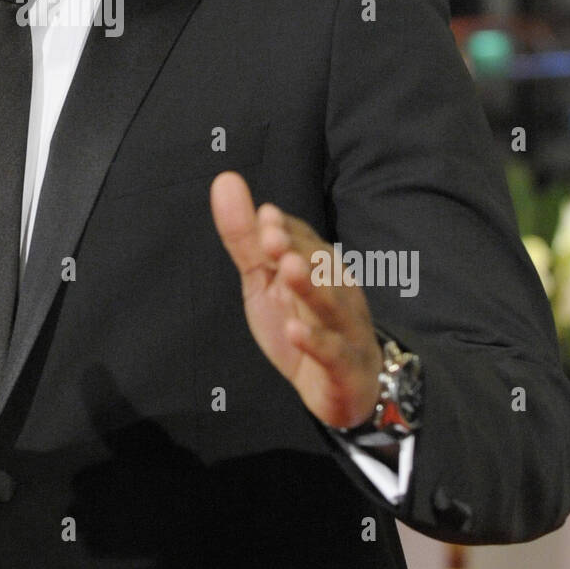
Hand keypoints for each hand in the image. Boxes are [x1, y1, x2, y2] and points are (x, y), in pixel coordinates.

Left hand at [209, 172, 381, 428]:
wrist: (341, 388)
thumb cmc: (302, 323)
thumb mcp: (264, 281)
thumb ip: (245, 237)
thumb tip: (224, 180)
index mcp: (319, 267)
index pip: (304, 241)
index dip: (286, 230)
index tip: (265, 216)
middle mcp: (336, 290)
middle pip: (319, 266)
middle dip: (297, 250)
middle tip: (271, 237)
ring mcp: (345, 328)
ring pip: (330, 304)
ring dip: (310, 286)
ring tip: (287, 269)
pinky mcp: (345, 366)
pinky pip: (333, 352)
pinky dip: (316, 341)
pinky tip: (295, 330)